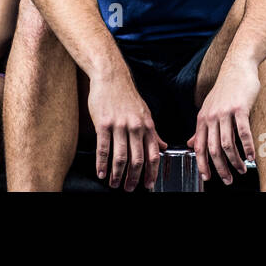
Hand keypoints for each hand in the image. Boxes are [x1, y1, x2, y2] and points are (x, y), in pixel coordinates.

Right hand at [87, 72, 165, 190]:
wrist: (112, 77)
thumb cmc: (128, 96)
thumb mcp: (145, 113)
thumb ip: (153, 132)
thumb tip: (164, 147)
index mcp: (147, 125)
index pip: (153, 154)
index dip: (152, 172)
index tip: (149, 185)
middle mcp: (136, 127)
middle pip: (137, 159)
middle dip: (134, 178)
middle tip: (129, 189)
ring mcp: (119, 125)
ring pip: (120, 157)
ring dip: (117, 174)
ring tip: (114, 184)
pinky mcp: (103, 124)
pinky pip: (103, 148)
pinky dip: (102, 164)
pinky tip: (101, 173)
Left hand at [189, 58, 259, 185]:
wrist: (237, 67)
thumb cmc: (225, 89)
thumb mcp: (208, 108)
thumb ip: (201, 129)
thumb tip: (191, 145)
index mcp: (202, 119)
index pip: (199, 147)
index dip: (202, 165)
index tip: (207, 178)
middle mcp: (211, 117)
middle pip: (214, 149)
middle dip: (220, 168)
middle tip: (228, 180)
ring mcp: (225, 113)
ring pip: (228, 144)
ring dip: (235, 161)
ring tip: (241, 170)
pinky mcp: (240, 108)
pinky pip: (243, 133)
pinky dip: (247, 147)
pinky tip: (251, 156)